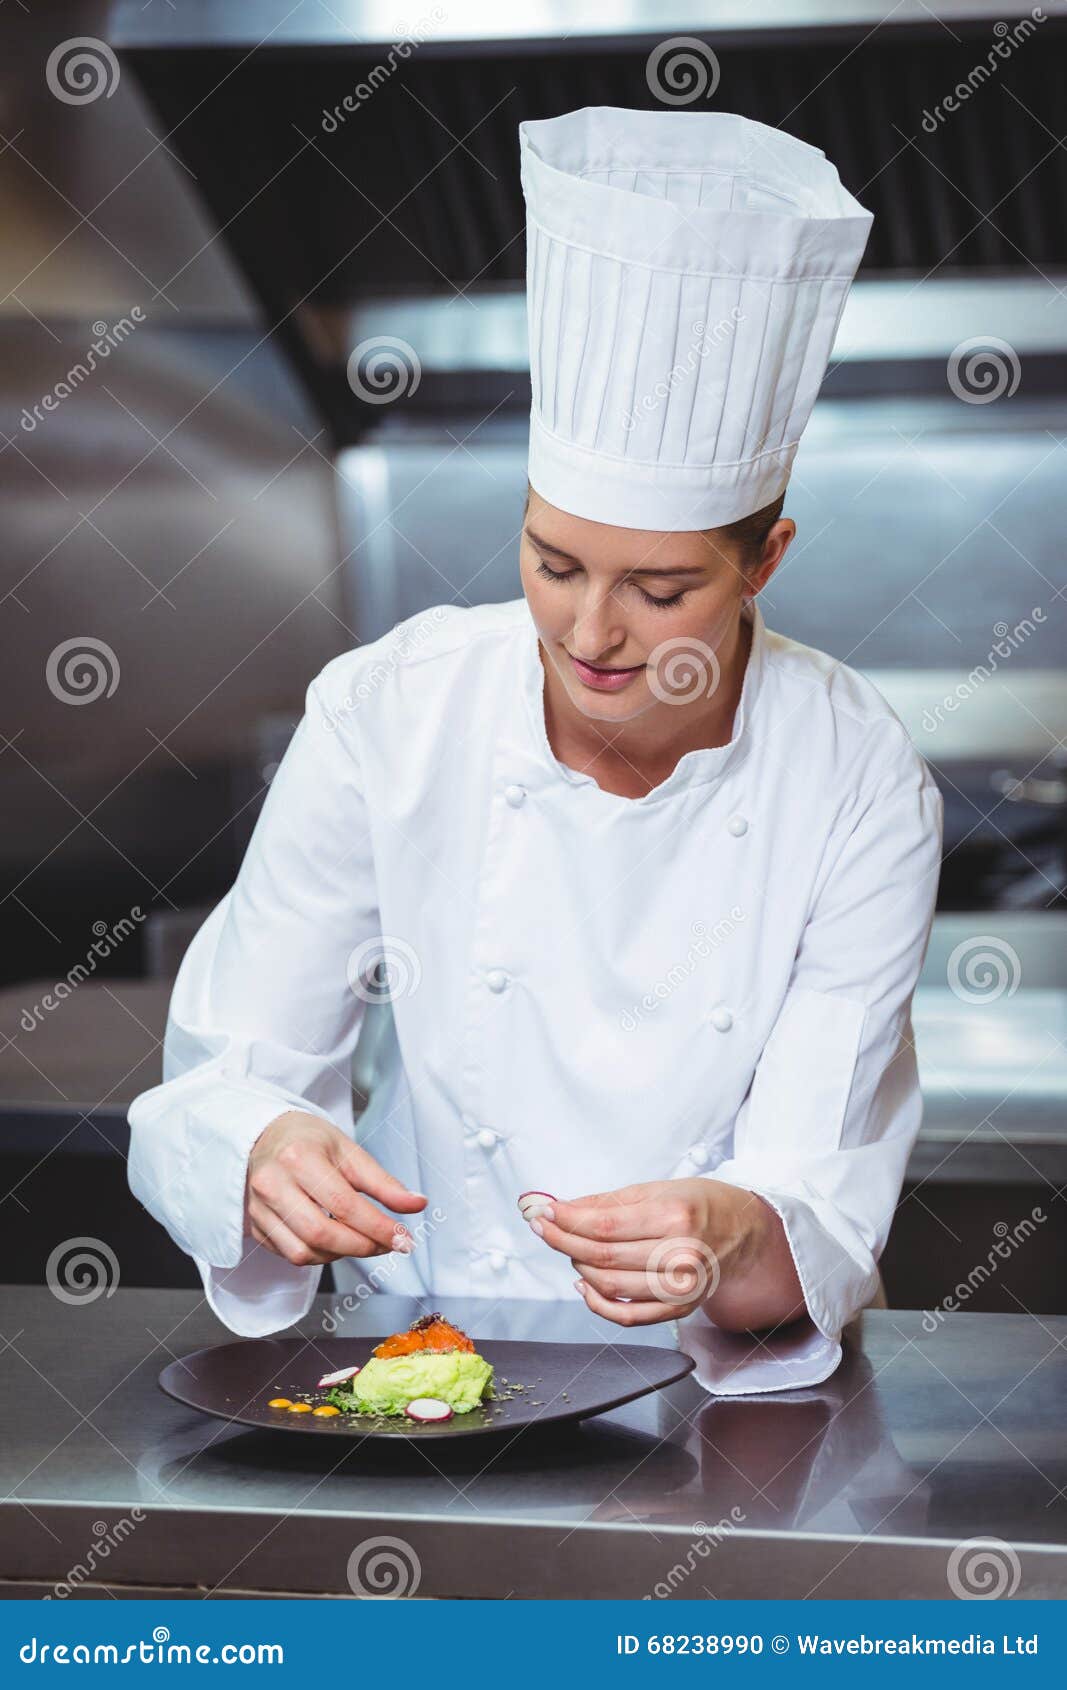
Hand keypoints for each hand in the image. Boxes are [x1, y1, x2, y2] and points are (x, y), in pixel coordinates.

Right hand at [245, 1110, 426, 1267]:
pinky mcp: (255, 1226)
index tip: (404, 1238)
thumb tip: (417, 1204)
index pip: (344, 1204)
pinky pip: (290, 1255)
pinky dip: (319, 1255)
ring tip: (360, 1239)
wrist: (266, 1137)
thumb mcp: (350, 1151)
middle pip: (322, 1233)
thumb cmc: (310, 1142)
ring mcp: (259, 1207)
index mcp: (299, 1157)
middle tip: (387, 1244)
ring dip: (340, 1255)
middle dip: (362, 1246)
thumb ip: (384, 1183)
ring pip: (304, 1252)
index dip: (379, 1228)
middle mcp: (272, 1184)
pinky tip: (334, 1239)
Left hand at [527, 1178, 803, 1329]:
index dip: (566, 1221)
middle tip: (543, 1226)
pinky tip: (583, 1282)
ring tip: (570, 1248)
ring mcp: (681, 1289)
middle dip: (563, 1241)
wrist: (742, 1233)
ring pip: (609, 1286)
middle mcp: (681, 1257)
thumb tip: (560, 1208)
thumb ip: (606, 1203)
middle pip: (603, 1257)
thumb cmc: (699, 1205)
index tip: (543, 1212)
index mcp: (675, 1219)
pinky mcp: (678, 1309)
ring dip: (578, 1266)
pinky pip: (627, 1316)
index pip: (604, 1227)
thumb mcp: (655, 1190)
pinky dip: (596, 1302)